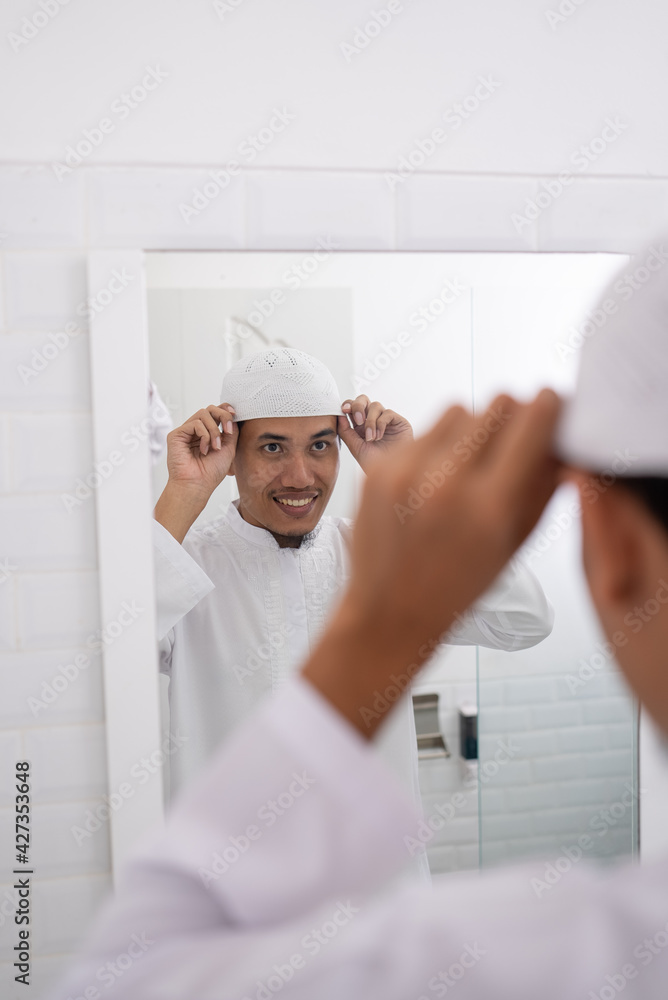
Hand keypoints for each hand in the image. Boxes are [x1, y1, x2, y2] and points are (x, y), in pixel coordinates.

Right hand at [165, 403, 238, 499]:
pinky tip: (204, 449)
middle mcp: (196, 431)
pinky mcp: (176, 435)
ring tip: (215, 447)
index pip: (215, 412)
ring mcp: (186, 432)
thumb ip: (231, 431)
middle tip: (228, 430)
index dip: (225, 409)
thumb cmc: (211, 472)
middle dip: (223, 416)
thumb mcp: (228, 448)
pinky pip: (195, 424)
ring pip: (203, 414)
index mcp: (208, 433)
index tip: (234, 414)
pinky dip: (204, 435)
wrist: (198, 485)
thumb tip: (233, 416)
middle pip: (210, 409)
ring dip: (214, 430)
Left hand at [303, 390, 561, 736]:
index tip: (551, 404)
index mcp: (489, 506)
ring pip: (458, 409)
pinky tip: (434, 480)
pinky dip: (435, 445)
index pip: (531, 422)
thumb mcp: (514, 545)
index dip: (548, 407)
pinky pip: (421, 431)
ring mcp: (405, 472)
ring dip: (472, 427)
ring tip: (469, 465)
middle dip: (511, 416)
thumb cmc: (457, 586)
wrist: (389, 612)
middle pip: (496, 404)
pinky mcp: (378, 468)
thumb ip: (544, 487)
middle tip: (512, 438)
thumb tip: (561, 438)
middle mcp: (446, 482)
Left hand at [337, 396, 413, 472]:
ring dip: (371, 422)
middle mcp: (373, 420)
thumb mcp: (355, 447)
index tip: (343, 410)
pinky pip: (387, 413)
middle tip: (358, 420)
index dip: (348, 405)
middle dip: (358, 406)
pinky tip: (379, 437)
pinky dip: (381, 424)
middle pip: (363, 399)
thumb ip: (346, 432)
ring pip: (375, 405)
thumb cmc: (375, 463)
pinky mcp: (398, 421)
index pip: (352, 407)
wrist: (392, 473)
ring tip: (371, 438)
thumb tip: (339, 415)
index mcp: (360, 426)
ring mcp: (386, 420)